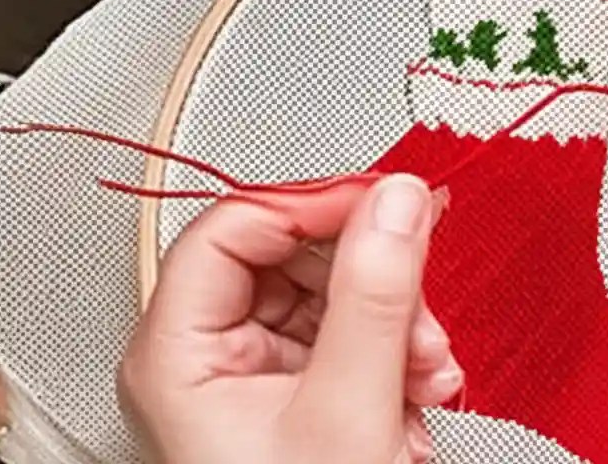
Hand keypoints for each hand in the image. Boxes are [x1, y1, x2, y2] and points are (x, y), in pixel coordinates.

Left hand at [118, 174, 461, 463]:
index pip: (237, 226)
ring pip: (334, 295)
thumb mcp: (349, 408)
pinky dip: (399, 354)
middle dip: (376, 279)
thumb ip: (376, 293)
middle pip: (295, 257)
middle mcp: (211, 358)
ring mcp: (258, 378)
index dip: (316, 204)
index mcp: (179, 354)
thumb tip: (397, 200)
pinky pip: (355, 336)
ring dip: (400, 322)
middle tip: (421, 305)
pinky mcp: (302, 395)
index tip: (388, 203)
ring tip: (428, 370)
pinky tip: (419, 390)